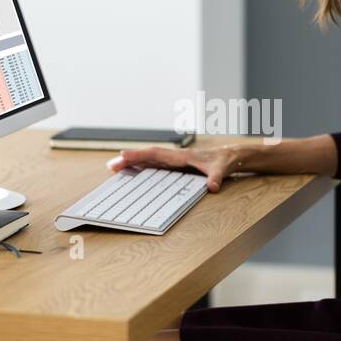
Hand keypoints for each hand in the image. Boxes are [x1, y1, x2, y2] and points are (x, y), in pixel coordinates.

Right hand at [106, 144, 241, 192]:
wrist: (230, 157)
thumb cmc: (224, 162)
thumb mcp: (221, 170)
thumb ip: (216, 177)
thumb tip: (212, 186)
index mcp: (181, 156)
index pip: (156, 154)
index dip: (139, 155)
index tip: (123, 155)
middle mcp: (174, 156)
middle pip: (147, 156)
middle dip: (129, 160)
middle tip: (110, 166)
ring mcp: (174, 160)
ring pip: (149, 160)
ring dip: (132, 163)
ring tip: (113, 169)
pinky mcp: (175, 165)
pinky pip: (154, 165)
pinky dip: (141, 166)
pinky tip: (132, 172)